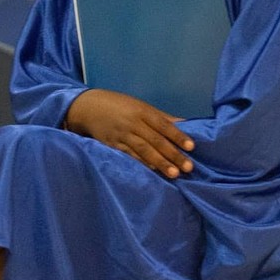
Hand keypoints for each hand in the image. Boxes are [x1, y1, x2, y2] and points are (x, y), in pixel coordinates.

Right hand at [66, 89, 194, 178]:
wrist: (88, 107)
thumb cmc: (120, 106)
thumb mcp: (140, 106)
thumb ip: (162, 117)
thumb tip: (185, 124)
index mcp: (142, 111)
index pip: (163, 125)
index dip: (177, 135)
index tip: (191, 147)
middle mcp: (133, 123)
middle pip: (156, 140)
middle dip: (172, 154)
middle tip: (188, 167)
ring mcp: (122, 135)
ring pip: (143, 150)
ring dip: (160, 162)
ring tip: (173, 173)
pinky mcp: (112, 146)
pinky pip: (129, 156)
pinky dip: (141, 163)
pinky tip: (152, 171)